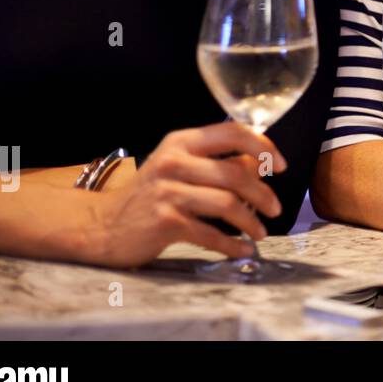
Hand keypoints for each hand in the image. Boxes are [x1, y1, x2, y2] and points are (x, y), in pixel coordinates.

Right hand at [82, 122, 286, 267]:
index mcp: (182, 142)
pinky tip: (241, 249)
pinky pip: (210, 233)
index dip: (262, 146)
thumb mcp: (179, 167)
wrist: (102, 226)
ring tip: (260, 233)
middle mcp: (174, 162)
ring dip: (251, 221)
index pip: (232, 132)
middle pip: (235, 173)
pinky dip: (231, 244)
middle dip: (263, 194)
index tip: (280, 164)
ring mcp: (168, 192)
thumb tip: (260, 164)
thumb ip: (216, 162)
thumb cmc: (149, 195)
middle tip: (275, 208)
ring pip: (227, 203)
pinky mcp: (165, 222)